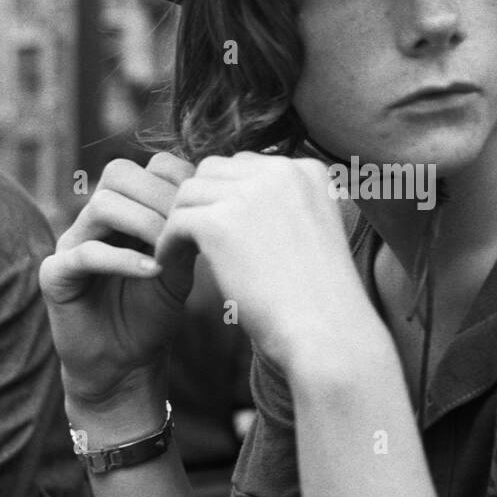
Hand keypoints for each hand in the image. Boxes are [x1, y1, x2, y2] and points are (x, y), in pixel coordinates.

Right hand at [39, 152, 197, 403]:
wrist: (125, 364)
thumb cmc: (153, 313)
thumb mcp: (180, 270)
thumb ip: (186, 236)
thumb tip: (207, 201)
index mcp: (126, 209)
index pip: (149, 167)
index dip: (180, 182)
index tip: (203, 210)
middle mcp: (95, 219)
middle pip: (119, 173)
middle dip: (160, 196)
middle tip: (184, 226)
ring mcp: (71, 243)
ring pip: (102, 205)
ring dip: (143, 223)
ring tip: (169, 248)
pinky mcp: (56, 275)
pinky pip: (85, 253)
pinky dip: (123, 260)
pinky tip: (152, 272)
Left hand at [154, 152, 375, 373]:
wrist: (328, 332)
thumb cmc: (320, 298)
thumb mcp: (312, 232)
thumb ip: (280, 207)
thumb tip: (232, 202)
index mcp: (308, 170)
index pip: (248, 165)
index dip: (227, 196)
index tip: (220, 229)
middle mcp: (282, 171)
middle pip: (214, 170)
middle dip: (201, 202)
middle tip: (193, 240)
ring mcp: (251, 194)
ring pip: (189, 192)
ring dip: (181, 221)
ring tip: (180, 253)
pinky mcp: (221, 222)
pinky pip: (176, 221)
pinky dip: (168, 243)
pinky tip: (169, 266)